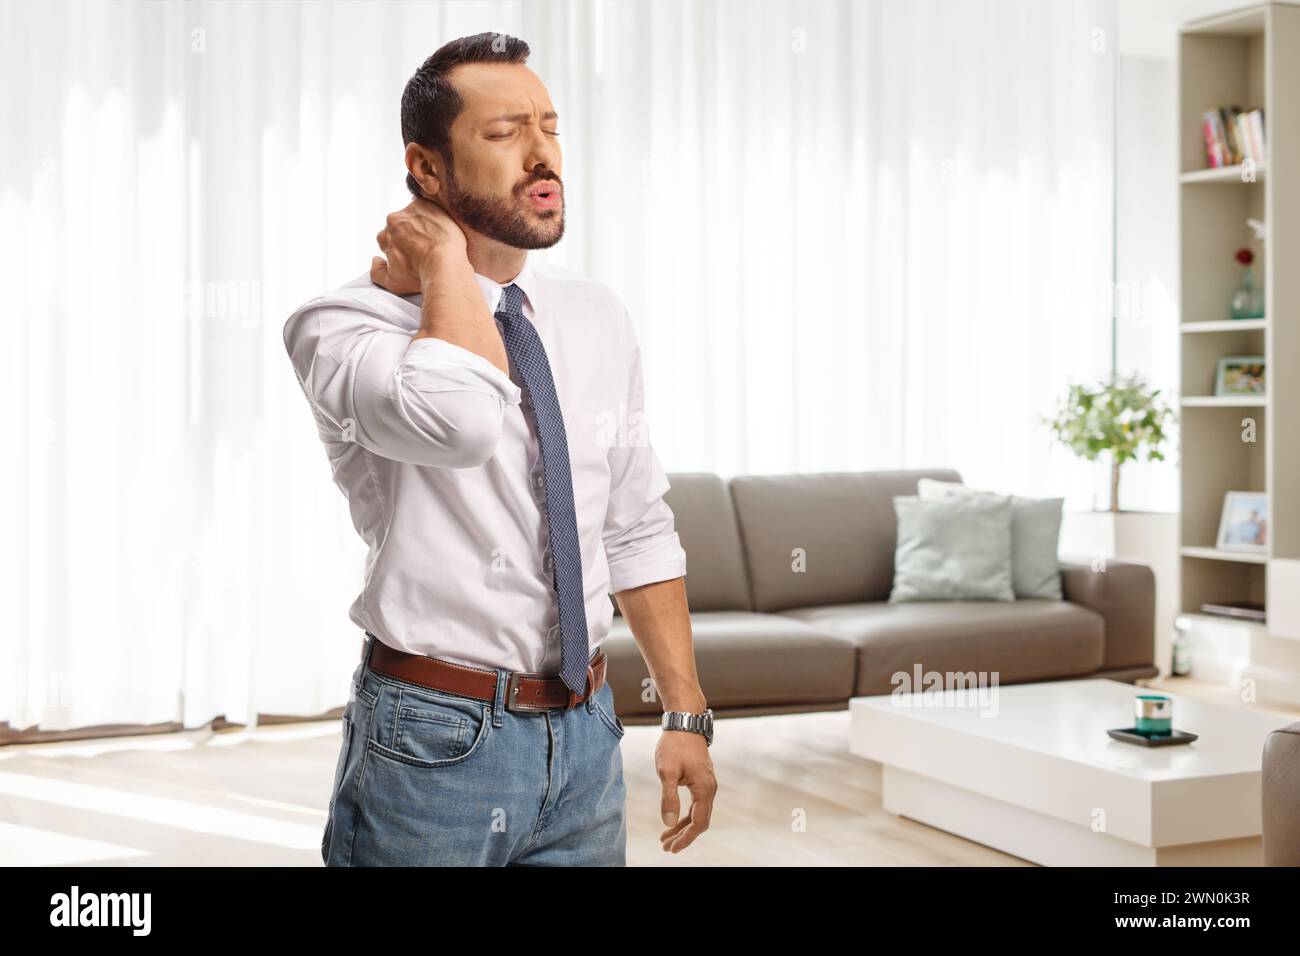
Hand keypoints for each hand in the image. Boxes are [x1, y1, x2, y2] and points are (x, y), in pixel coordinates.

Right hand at [371, 197, 468, 294]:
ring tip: (437, 238)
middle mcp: (393, 221)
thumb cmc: (421, 275)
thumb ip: (377, 273)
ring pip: (415, 216)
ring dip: (423, 224)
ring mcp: (410, 211)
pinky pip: (428, 206)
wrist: (444, 264)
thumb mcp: (393, 284)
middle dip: (412, 234)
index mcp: (384, 237)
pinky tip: (443, 228)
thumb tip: (375, 260)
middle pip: (401, 225)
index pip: (390, 239)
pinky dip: (434, 215)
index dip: (402, 246)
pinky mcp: (427, 204)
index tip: (414, 253)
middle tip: (427, 246)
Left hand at [657, 730, 715, 852]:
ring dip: (683, 826)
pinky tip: (673, 818)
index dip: (685, 839)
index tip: (671, 848)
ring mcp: (707, 784)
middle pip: (700, 821)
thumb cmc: (675, 745)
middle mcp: (710, 789)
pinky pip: (696, 803)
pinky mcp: (702, 779)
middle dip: (683, 836)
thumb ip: (668, 798)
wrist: (684, 722)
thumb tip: (668, 823)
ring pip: (698, 813)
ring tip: (666, 837)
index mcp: (704, 790)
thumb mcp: (667, 772)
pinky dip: (685, 814)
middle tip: (666, 846)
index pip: (698, 824)